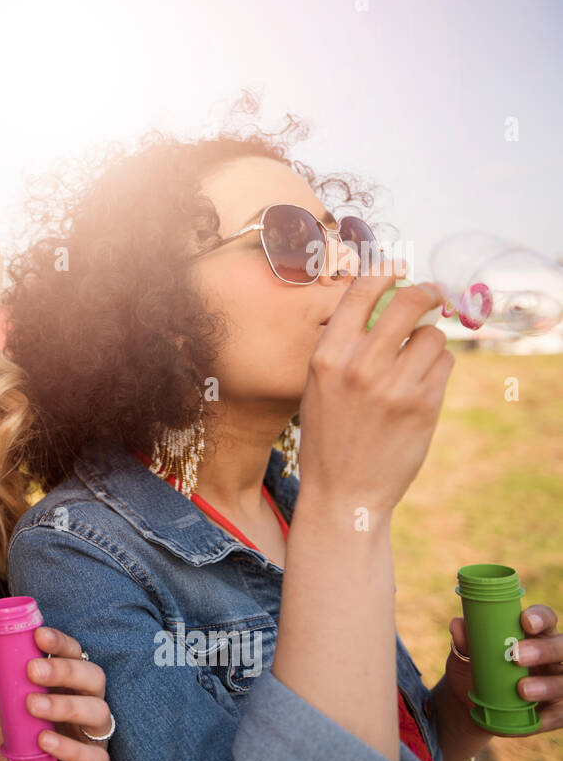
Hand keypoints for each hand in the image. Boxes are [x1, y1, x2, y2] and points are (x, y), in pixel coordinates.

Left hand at [0, 626, 111, 760]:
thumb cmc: (14, 755)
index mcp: (65, 689)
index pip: (74, 655)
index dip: (61, 642)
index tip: (39, 634)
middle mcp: (84, 709)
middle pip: (93, 677)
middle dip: (65, 669)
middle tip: (33, 670)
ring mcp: (93, 740)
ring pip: (100, 712)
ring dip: (66, 705)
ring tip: (33, 707)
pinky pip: (96, 757)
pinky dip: (71, 747)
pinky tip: (45, 742)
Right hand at [300, 260, 453, 512]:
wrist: (343, 492)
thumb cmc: (328, 437)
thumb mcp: (318, 387)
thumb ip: (343, 347)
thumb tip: (381, 304)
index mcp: (326, 358)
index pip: (359, 293)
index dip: (384, 272)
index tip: (398, 268)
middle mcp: (360, 366)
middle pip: (408, 302)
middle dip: (424, 293)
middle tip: (431, 294)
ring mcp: (394, 385)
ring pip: (431, 335)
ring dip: (429, 341)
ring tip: (416, 360)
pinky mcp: (423, 404)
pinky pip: (443, 364)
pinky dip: (437, 367)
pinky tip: (420, 386)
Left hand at [447, 604, 562, 733]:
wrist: (468, 703)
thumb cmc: (474, 668)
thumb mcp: (466, 655)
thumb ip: (466, 641)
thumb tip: (457, 624)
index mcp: (533, 634)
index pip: (545, 618)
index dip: (540, 617)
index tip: (525, 621)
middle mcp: (552, 656)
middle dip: (544, 650)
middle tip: (516, 656)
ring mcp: (558, 681)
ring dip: (548, 686)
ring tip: (521, 690)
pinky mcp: (558, 709)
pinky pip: (561, 715)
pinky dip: (545, 720)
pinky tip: (528, 724)